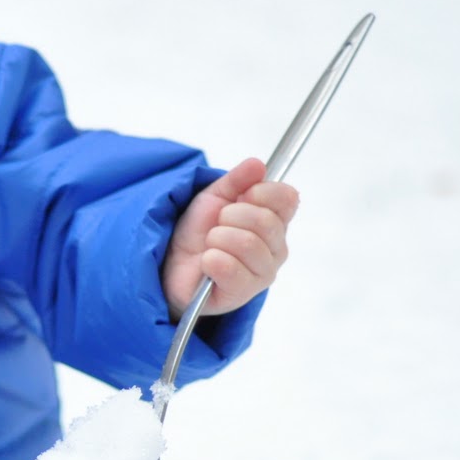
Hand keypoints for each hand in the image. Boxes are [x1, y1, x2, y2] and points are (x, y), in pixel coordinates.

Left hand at [160, 157, 299, 319]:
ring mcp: (262, 273)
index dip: (261, 192)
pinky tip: (207, 262)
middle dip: (230, 216)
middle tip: (216, 225)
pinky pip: (232, 270)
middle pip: (266, 221)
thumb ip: (237, 180)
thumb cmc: (198, 232)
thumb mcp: (214, 197)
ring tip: (210, 245)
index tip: (241, 196)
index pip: (288, 199)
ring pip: (248, 244)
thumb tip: (258, 165)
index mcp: (275, 222)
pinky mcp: (242, 294)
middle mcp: (276, 249)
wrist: (172, 263)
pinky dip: (212, 260)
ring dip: (218, 238)